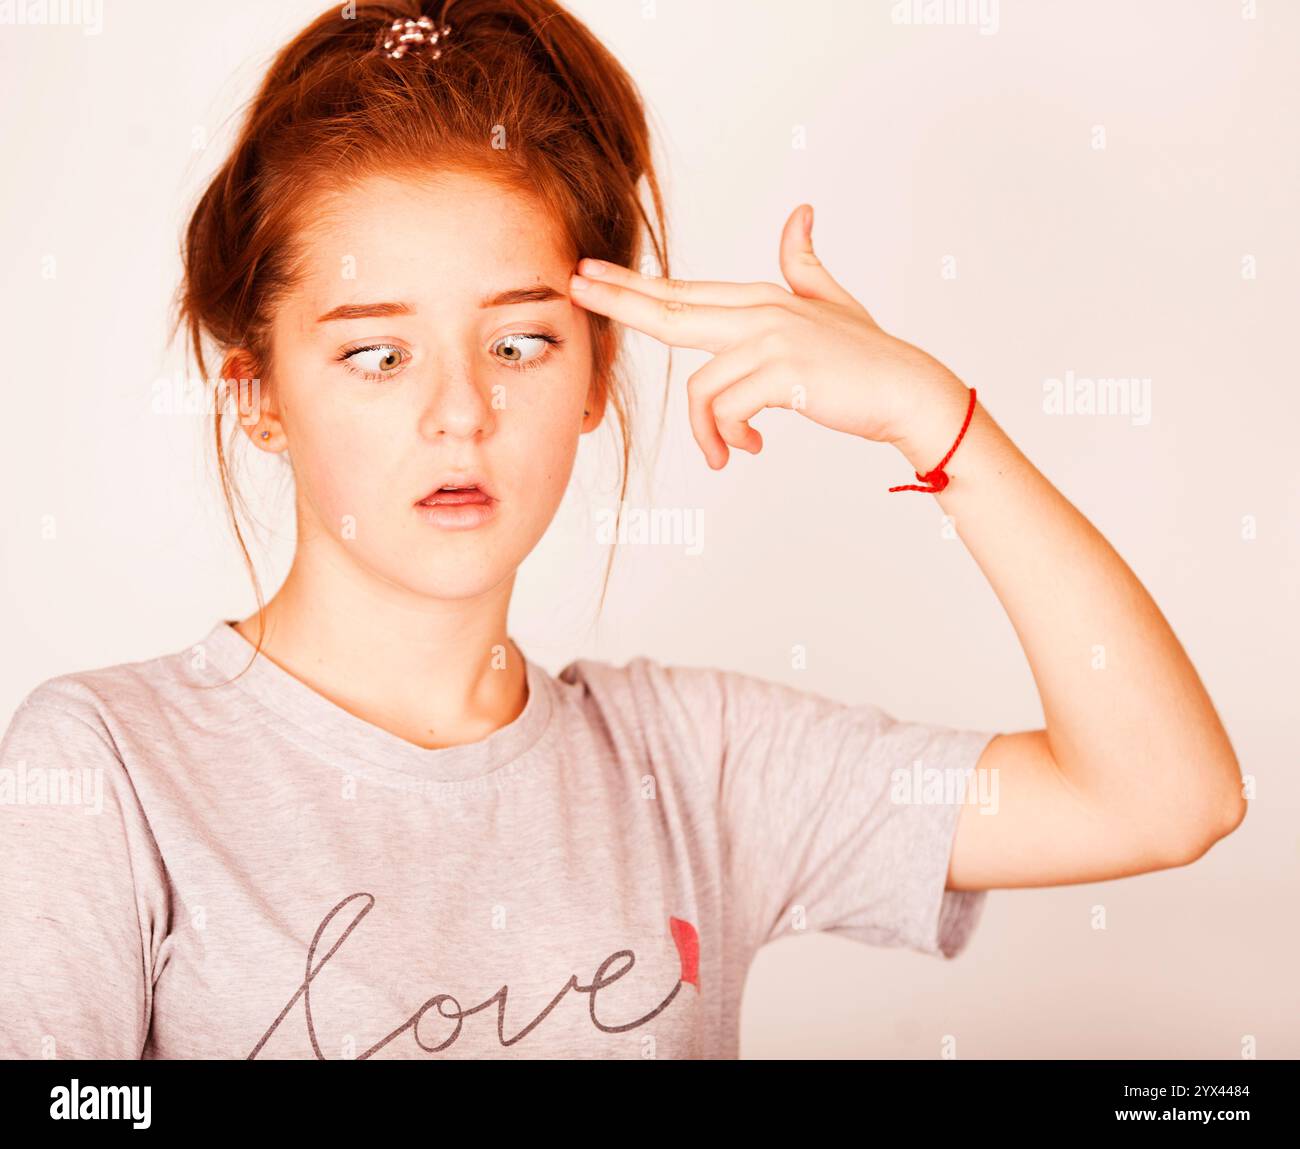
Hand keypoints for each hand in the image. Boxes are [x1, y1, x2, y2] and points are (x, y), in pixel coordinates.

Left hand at [567, 204, 968, 468]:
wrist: (907, 391)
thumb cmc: (867, 358)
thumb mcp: (831, 303)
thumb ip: (804, 263)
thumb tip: (800, 214)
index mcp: (761, 301)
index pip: (683, 293)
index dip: (632, 285)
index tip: (589, 273)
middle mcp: (760, 313)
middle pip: (672, 311)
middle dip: (618, 300)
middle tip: (574, 289)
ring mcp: (770, 340)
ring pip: (702, 390)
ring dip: (708, 433)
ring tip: (728, 453)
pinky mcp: (782, 373)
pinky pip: (727, 411)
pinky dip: (731, 438)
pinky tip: (752, 449)